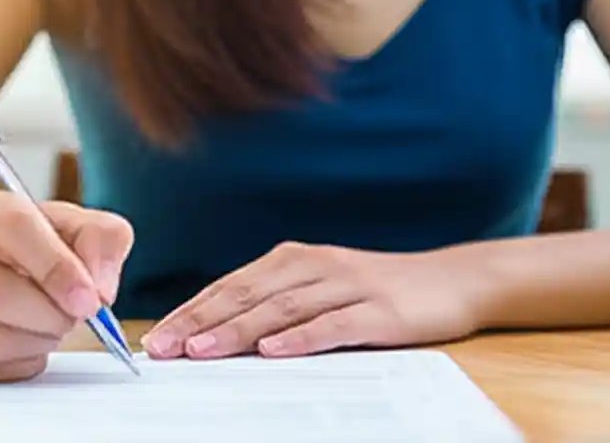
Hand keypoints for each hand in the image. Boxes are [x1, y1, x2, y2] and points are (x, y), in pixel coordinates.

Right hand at [0, 180, 133, 380]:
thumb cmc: (5, 244)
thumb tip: (101, 286)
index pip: (10, 224)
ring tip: (50, 324)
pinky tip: (23, 341)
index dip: (59, 265)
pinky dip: (17, 363)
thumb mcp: (57, 221)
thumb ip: (98, 236)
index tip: (90, 296)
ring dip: (39, 341)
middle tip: (75, 315)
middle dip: (53, 313)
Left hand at [141, 242, 485, 359]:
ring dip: (237, 330)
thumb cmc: (377, 291)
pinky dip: (299, 337)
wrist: (452, 281)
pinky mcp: (378, 310)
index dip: (191, 311)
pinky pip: (333, 324)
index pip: (230, 287)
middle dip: (200, 322)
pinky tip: (273, 351)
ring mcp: (346, 285)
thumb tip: (219, 334)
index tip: (157, 336)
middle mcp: (313, 266)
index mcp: (292, 260)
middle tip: (164, 347)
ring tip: (202, 350)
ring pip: (280, 309)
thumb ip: (277, 305)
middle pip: (246, 295)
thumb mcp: (321, 289)